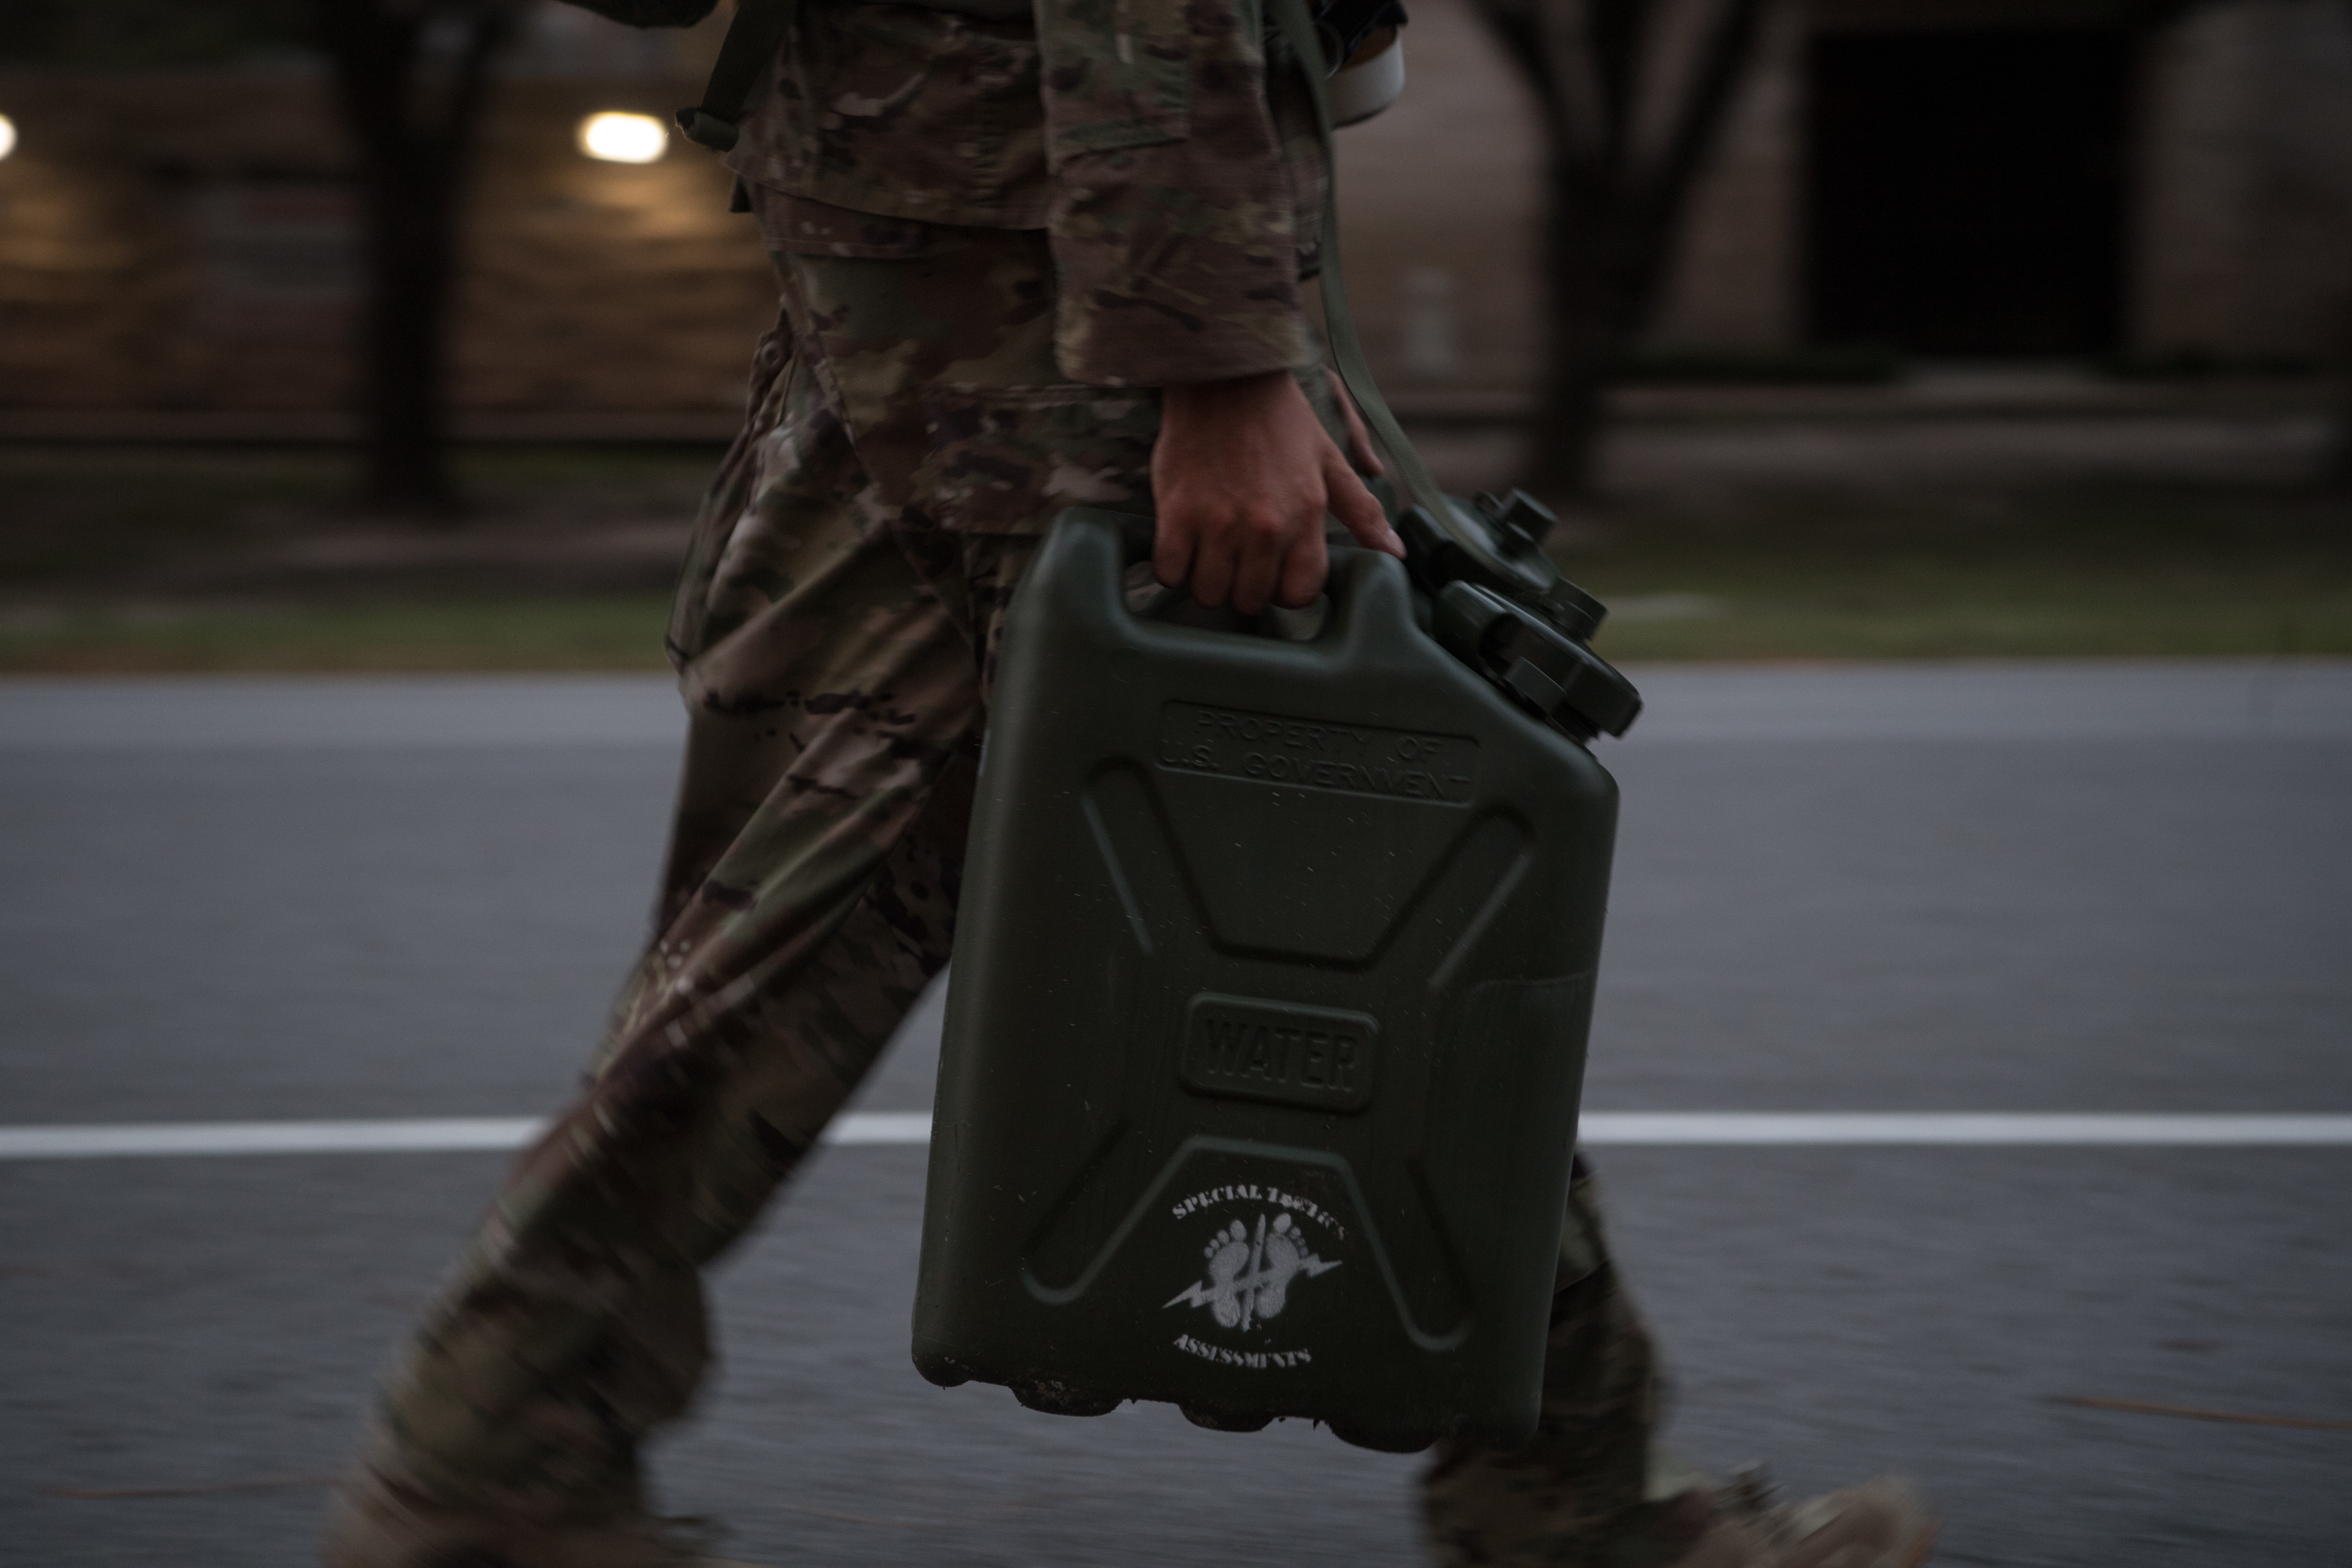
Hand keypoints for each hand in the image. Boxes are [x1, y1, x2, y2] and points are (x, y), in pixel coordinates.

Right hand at [1151, 369, 1403, 614]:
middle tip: (1237, 559)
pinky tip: (1181, 544)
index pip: (1298, 593)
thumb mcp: (1329, 460)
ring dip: (1208, 580)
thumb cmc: (1280, 418)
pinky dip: (1173, 567)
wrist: (1225, 376)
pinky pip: (1170, 572)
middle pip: (1251, 599)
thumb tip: (1395, 553)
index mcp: (1305, 517)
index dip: (1285, 589)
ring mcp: (1219, 523)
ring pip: (1210, 593)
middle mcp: (1265, 528)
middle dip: (1245, 587)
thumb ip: (1362, 511)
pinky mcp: (1177, 514)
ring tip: (1209, 552)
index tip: (1274, 571)